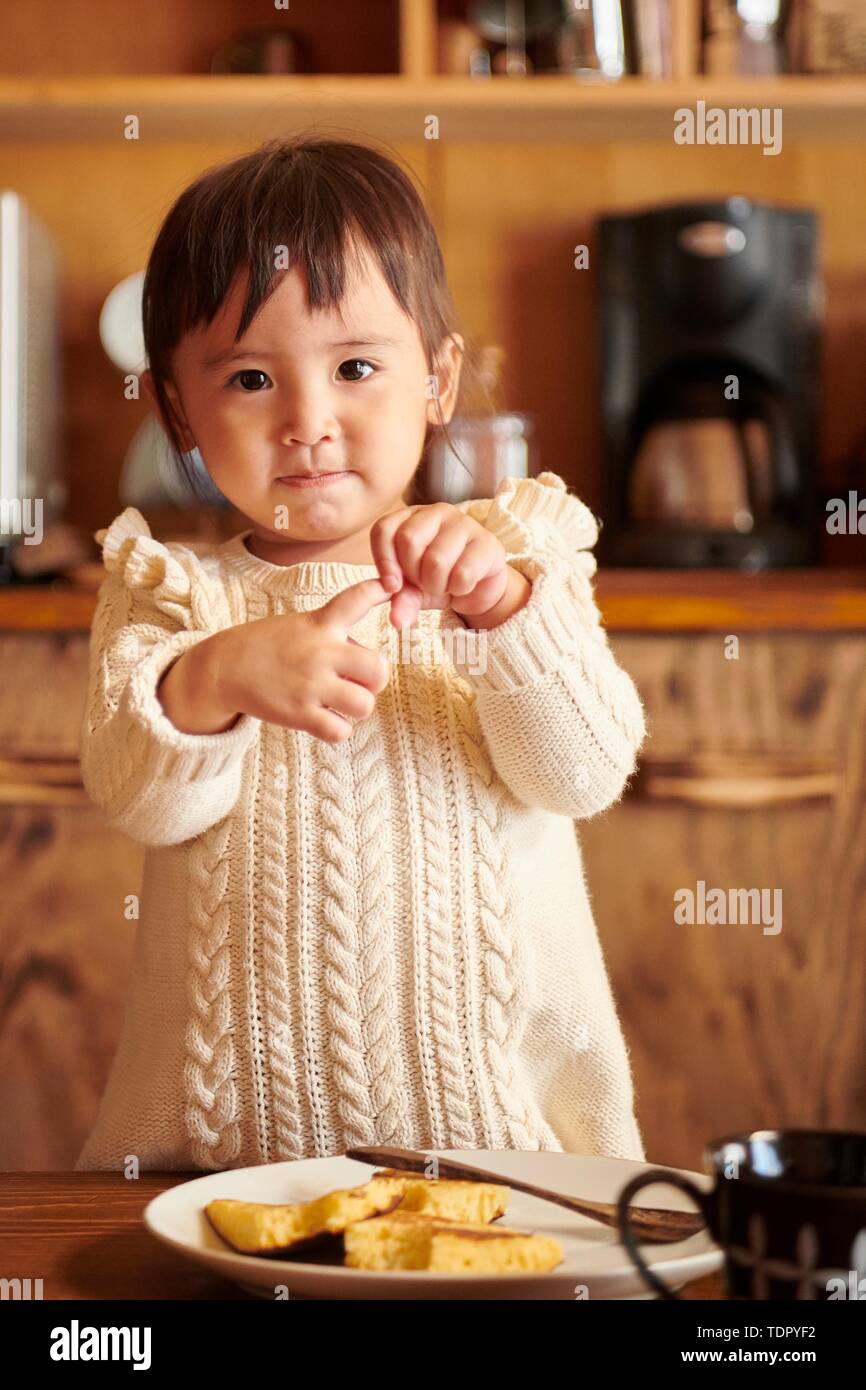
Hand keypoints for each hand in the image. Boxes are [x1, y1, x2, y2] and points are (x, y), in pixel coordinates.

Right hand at [159, 579, 392, 744]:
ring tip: (339, 703)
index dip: (378, 588)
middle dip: (374, 679)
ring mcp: (311, 685)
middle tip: (357, 681)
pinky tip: (324, 720)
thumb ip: (334, 636)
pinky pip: (340, 731)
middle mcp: (320, 653)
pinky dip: (337, 730)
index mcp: (320, 624)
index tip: (391, 585)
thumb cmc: (268, 647)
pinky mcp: (299, 714)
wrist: (223, 667)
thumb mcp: (300, 625)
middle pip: (378, 669)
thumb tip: (366, 660)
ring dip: (356, 708)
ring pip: (364, 705)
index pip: (355, 599)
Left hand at [370, 502, 509, 628]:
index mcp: (410, 517)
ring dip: (437, 585)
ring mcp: (464, 523)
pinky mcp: (487, 541)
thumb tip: (397, 620)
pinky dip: (459, 588)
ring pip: (436, 559)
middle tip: (425, 582)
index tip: (392, 586)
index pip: (384, 530)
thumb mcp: (413, 590)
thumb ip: (400, 599)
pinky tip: (463, 584)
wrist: (477, 588)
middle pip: (409, 540)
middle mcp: (436, 513)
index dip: (384, 561)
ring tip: (444, 585)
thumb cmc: (438, 579)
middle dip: (414, 573)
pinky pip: (463, 573)